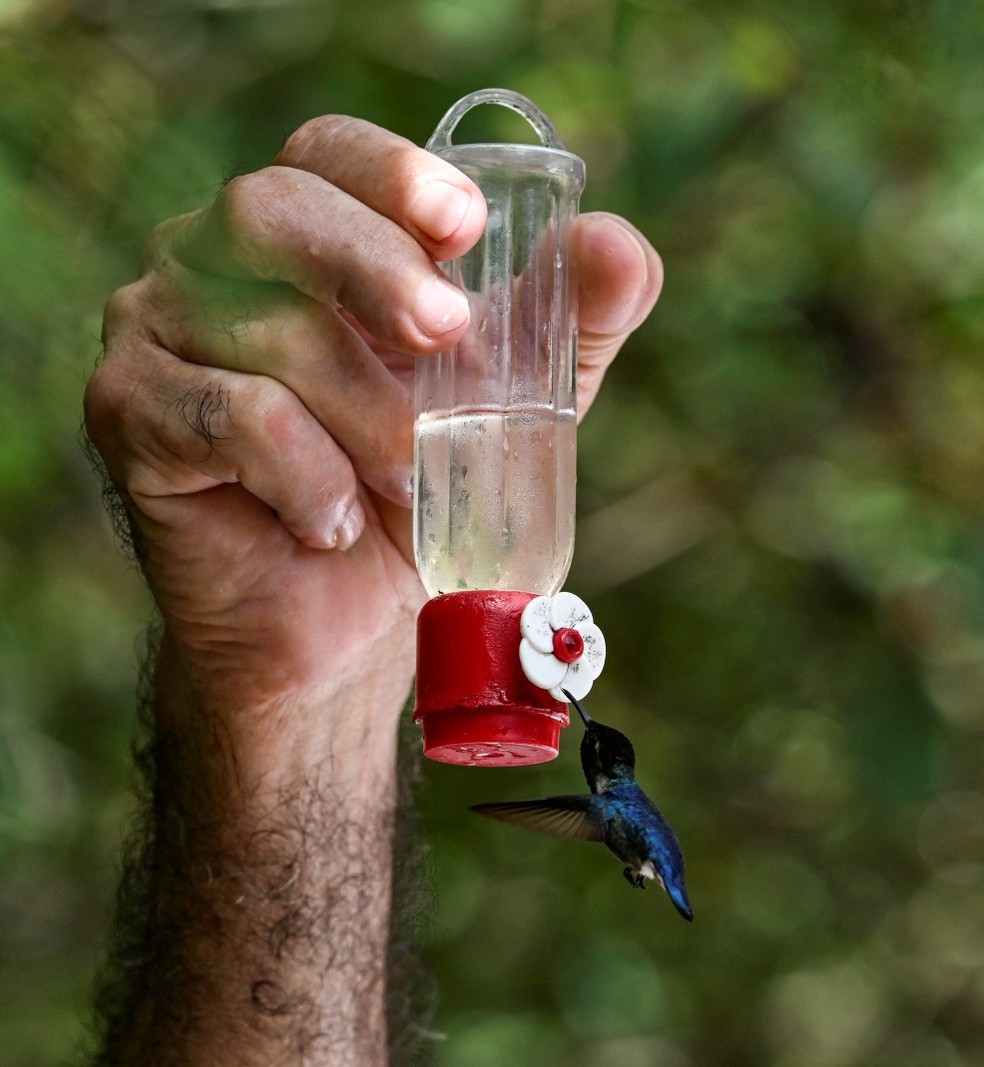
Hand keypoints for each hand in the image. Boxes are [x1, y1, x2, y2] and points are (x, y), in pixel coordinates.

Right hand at [83, 115, 662, 711]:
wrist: (338, 631)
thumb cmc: (408, 502)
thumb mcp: (500, 409)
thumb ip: (559, 330)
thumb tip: (621, 252)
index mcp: (297, 243)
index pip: (323, 156)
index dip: (390, 175)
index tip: (465, 226)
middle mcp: (209, 268)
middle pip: (271, 210)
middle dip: (374, 269)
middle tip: (445, 336)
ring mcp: (154, 335)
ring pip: (262, 328)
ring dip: (362, 412)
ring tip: (405, 482)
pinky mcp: (127, 415)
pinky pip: (226, 415)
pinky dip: (303, 473)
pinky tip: (331, 524)